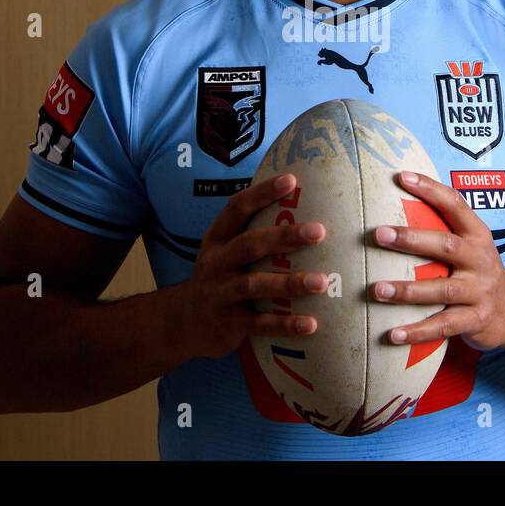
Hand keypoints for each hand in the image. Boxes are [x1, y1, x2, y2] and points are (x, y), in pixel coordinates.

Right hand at [179, 173, 329, 358]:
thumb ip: (253, 232)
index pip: (237, 208)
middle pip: (249, 245)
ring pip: (254, 285)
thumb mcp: (225, 250)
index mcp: (218, 239)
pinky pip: (259, 323)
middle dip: (284, 236)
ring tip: (320, 282)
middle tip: (318, 231)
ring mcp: (220, 294)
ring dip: (289, 283)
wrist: (184, 322)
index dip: (262, 193)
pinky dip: (285, 324)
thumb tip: (302, 205)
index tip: (291, 181)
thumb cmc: (220, 277)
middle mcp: (216, 262)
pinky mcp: (228, 324)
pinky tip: (311, 324)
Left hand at [370, 170, 504, 351]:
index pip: (455, 204)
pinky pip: (443, 326)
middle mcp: (480, 260)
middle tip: (379, 234)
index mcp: (477, 235)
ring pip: (442, 290)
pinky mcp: (475, 321)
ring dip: (408, 290)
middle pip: (446, 245)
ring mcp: (480, 292)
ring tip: (377, 290)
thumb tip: (392, 199)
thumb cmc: (478, 271)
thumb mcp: (470, 245)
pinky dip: (417, 332)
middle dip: (411, 239)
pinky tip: (392, 334)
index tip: (401, 177)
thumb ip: (441, 227)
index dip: (430, 189)